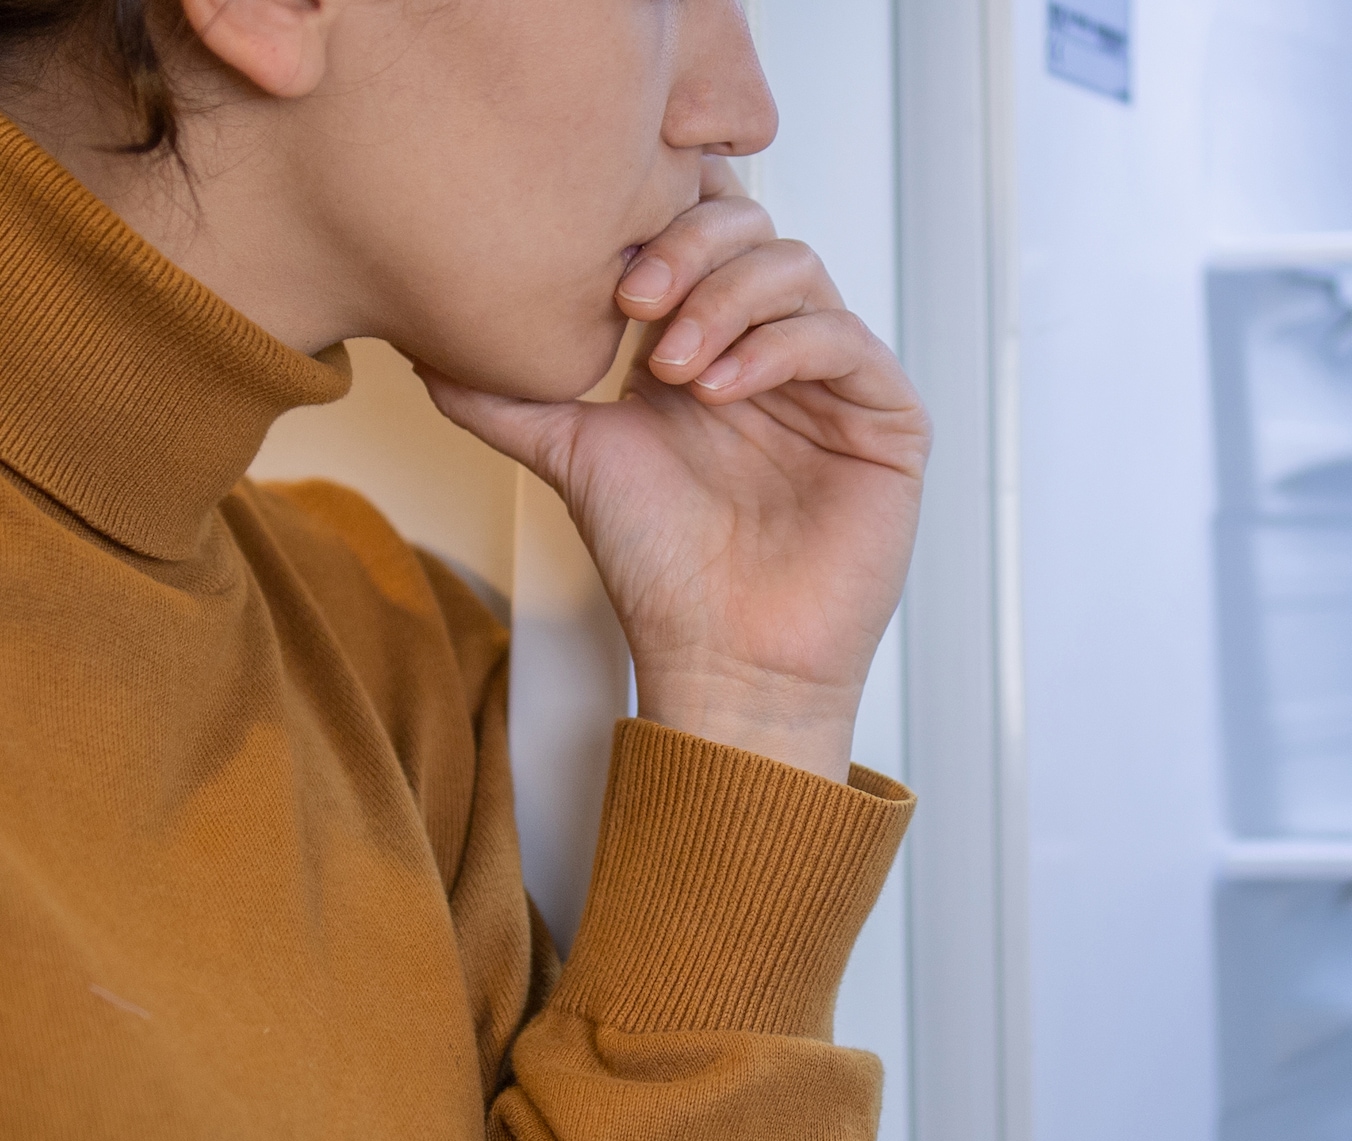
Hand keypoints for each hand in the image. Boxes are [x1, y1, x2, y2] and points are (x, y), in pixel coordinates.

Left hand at [418, 160, 928, 782]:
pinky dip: (781, 346)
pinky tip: (724, 390)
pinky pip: (846, 340)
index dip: (656, 225)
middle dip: (688, 251)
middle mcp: (774, 353)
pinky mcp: (888, 422)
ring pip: (799, 271)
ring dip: (727, 299)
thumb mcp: (572, 459)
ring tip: (676, 370)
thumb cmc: (662, 576)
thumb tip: (422, 348)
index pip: (697, 232)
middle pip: (751, 229)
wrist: (726, 664)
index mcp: (709, 345)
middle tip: (635, 306)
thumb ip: (506, 400)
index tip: (603, 280)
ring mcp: (835, 385)